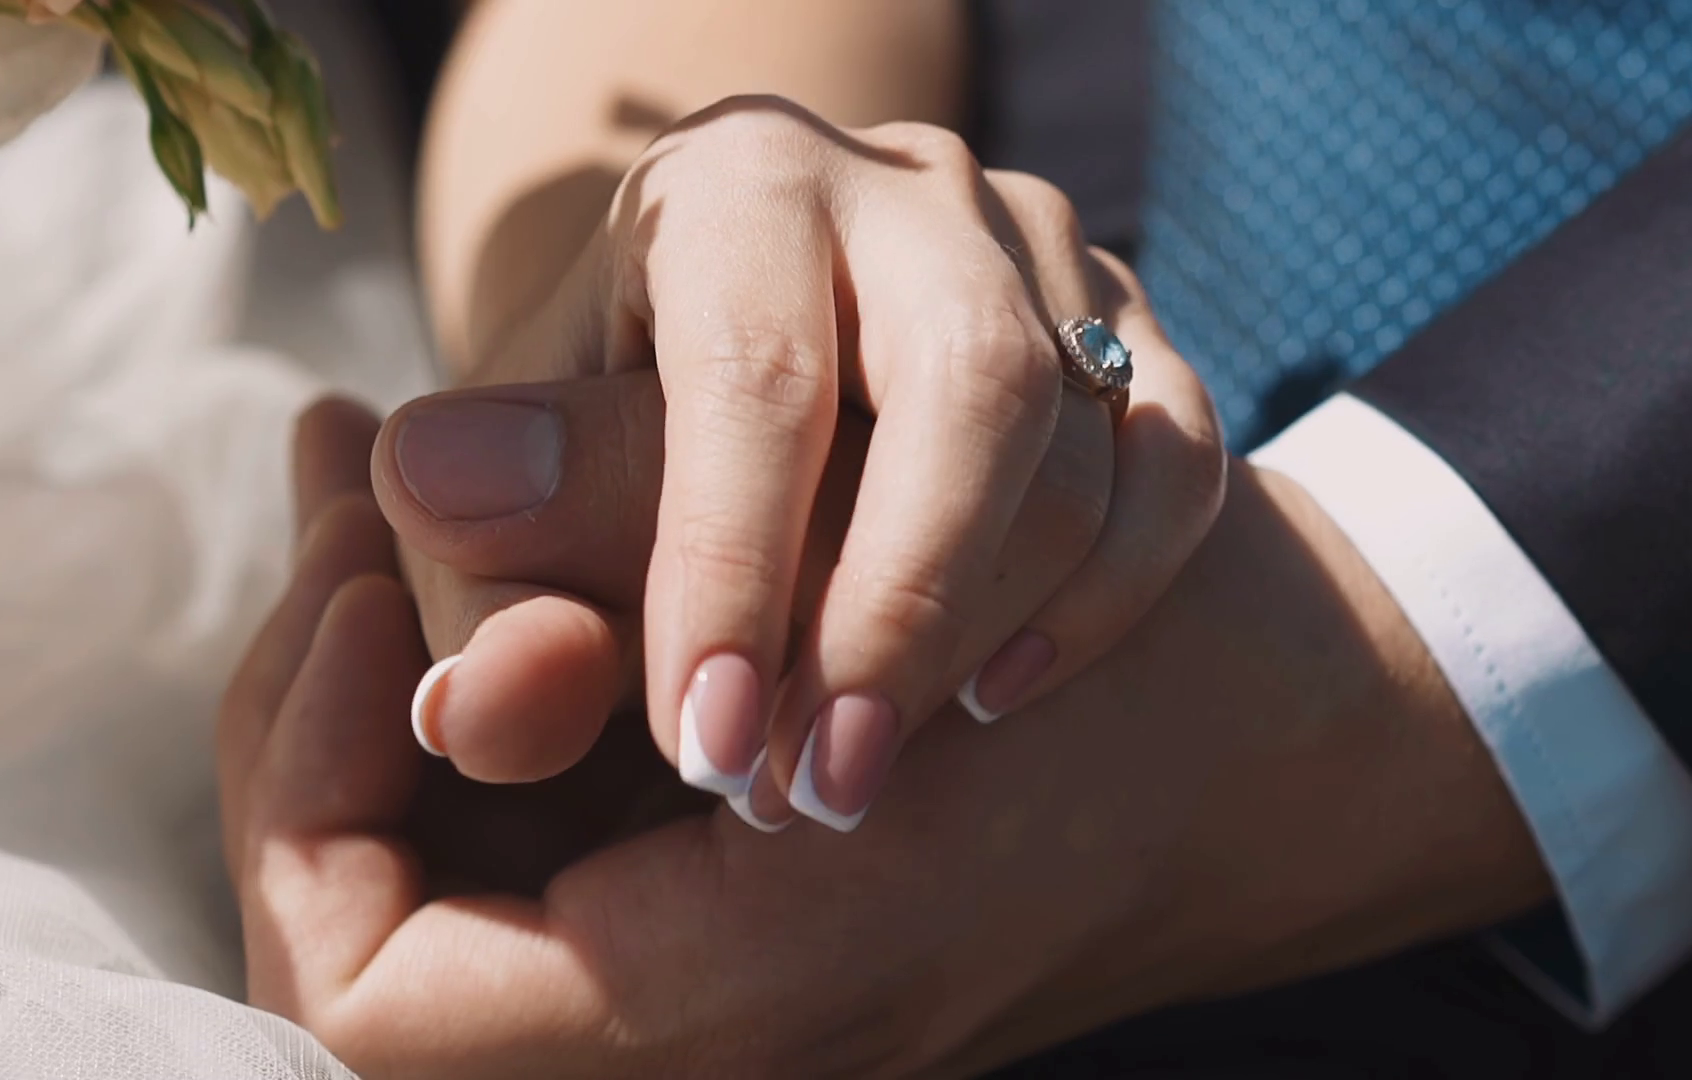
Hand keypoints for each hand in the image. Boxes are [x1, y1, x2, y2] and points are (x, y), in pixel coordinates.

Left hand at [224, 400, 1547, 1077]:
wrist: (1311, 747)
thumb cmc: (1159, 654)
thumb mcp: (900, 542)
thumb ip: (632, 513)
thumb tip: (401, 467)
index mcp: (752, 990)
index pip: (364, 997)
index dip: (305, 783)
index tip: (361, 590)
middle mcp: (740, 1040)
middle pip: (388, 950)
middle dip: (336, 725)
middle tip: (344, 527)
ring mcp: (759, 1009)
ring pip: (463, 904)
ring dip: (421, 711)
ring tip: (407, 525)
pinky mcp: (781, 945)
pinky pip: (555, 870)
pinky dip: (510, 720)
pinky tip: (525, 573)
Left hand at [372, 98, 1226, 830]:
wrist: (768, 357)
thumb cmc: (609, 450)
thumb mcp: (524, 505)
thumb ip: (502, 606)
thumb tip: (465, 705)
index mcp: (733, 185)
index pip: (756, 369)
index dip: (732, 571)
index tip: (706, 751)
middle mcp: (905, 188)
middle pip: (967, 382)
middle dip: (900, 609)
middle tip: (824, 790)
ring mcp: (1038, 250)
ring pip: (1081, 433)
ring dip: (989, 624)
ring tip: (873, 761)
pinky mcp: (1131, 326)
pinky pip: (1174, 458)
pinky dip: (1108, 591)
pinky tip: (1002, 689)